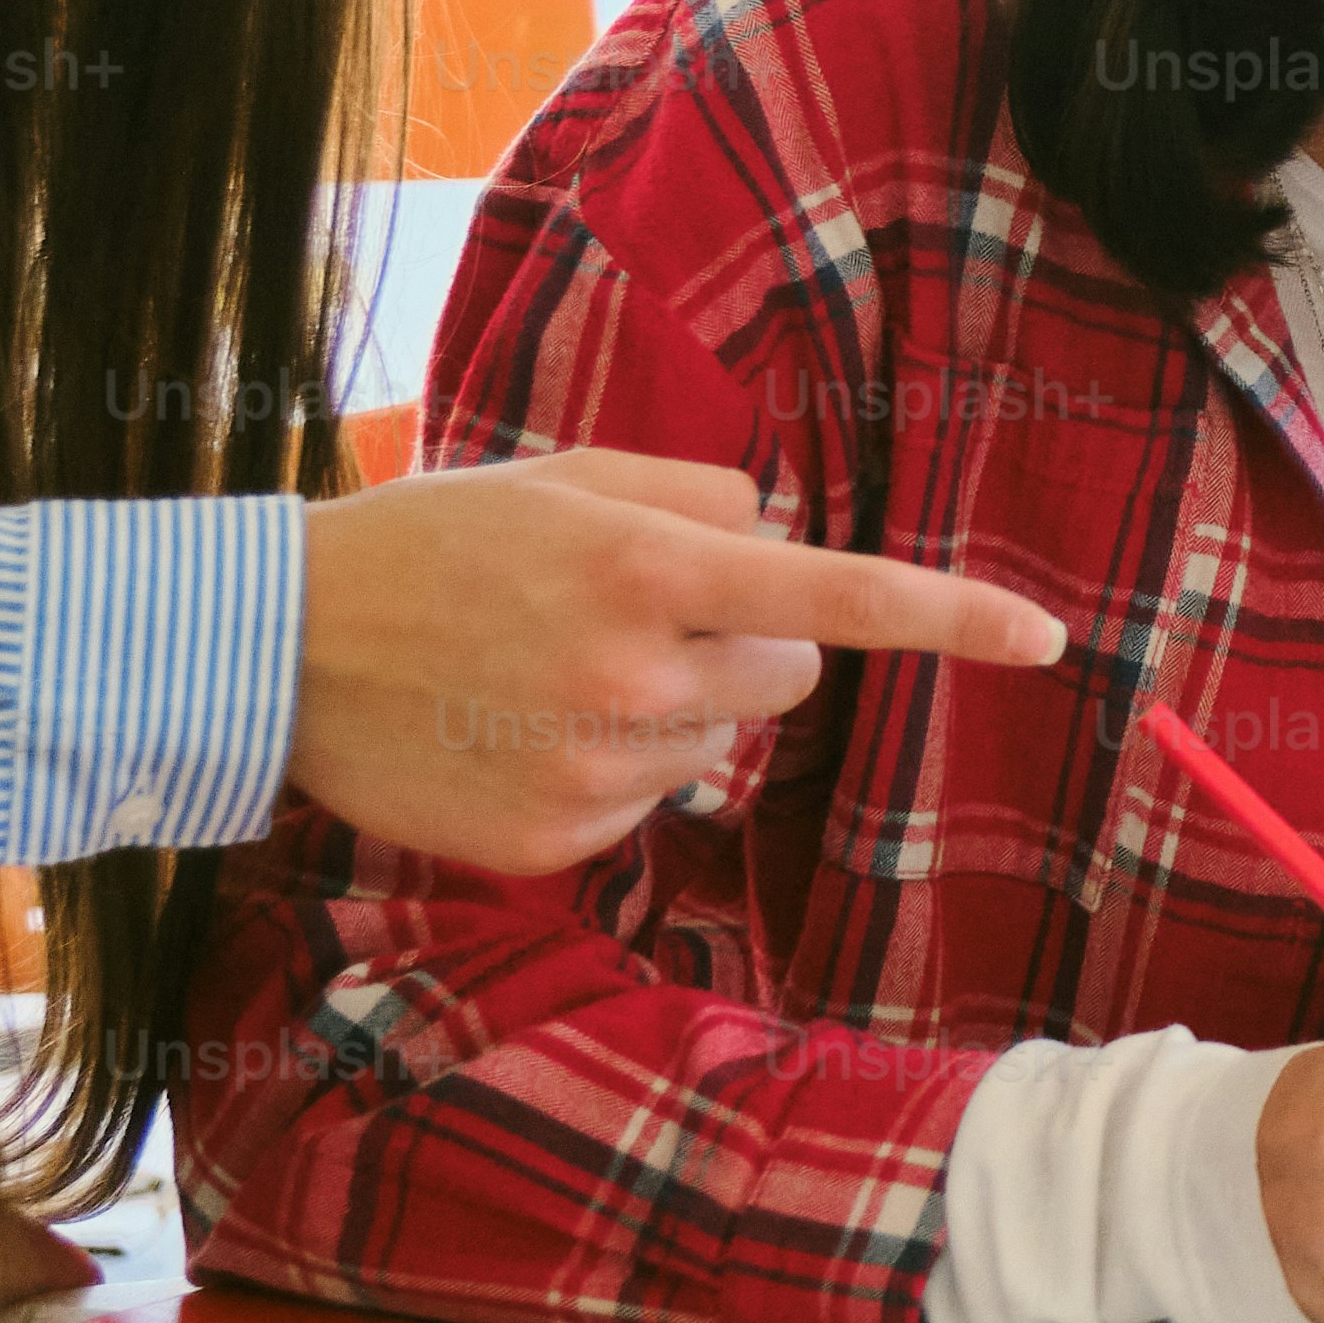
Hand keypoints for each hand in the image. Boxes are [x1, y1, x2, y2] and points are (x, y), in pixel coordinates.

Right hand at [292, 454, 1063, 873]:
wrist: (277, 650)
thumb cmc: (434, 543)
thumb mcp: (568, 478)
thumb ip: (699, 500)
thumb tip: (783, 547)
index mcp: (644, 569)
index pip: (837, 597)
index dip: (951, 618)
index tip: (1046, 639)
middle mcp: (632, 678)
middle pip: (789, 674)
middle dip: (743, 642)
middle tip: (631, 613)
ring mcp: (593, 771)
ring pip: (718, 741)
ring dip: (668, 706)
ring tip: (547, 670)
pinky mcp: (555, 844)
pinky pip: (648, 801)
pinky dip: (607, 768)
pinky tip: (519, 730)